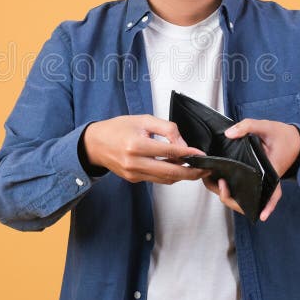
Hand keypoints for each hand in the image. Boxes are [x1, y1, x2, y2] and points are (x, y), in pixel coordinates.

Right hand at [83, 115, 209, 184]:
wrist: (95, 144)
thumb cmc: (117, 128)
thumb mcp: (143, 120)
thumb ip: (166, 128)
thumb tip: (183, 143)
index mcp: (136, 144)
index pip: (169, 151)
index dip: (188, 153)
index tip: (202, 154)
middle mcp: (134, 162)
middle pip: (170, 172)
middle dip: (191, 172)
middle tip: (205, 169)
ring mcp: (134, 174)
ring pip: (165, 179)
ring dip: (182, 176)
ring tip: (195, 169)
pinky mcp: (134, 179)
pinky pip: (157, 179)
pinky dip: (169, 175)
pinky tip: (177, 167)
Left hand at [203, 119, 299, 220]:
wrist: (293, 139)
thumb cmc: (282, 135)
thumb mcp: (266, 126)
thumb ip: (248, 127)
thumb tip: (228, 134)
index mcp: (272, 171)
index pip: (273, 193)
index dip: (269, 205)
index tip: (262, 215)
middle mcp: (267, 180)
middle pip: (253, 198)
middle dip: (233, 197)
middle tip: (219, 184)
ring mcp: (261, 180)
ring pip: (246, 195)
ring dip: (230, 194)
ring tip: (215, 182)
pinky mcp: (256, 177)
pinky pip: (245, 189)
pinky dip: (234, 191)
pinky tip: (221, 188)